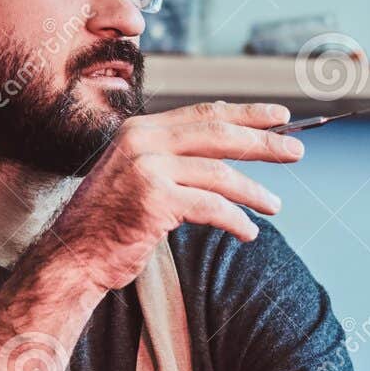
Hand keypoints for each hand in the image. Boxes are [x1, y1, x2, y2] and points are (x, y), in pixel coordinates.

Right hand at [49, 101, 304, 291]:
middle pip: (219, 133)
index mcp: (140, 129)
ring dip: (254, 191)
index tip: (279, 117)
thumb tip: (224, 152)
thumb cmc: (109, 222)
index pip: (204, 114)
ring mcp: (147, 169)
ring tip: (274, 205)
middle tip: (296, 151)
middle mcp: (143, 141)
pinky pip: (211, 207)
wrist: (73, 256)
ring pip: (220, 173)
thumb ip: (171, 159)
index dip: (246, 114)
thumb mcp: (137, 176)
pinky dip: (235, 220)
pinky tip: (247, 232)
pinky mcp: (154, 201)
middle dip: (264, 142)